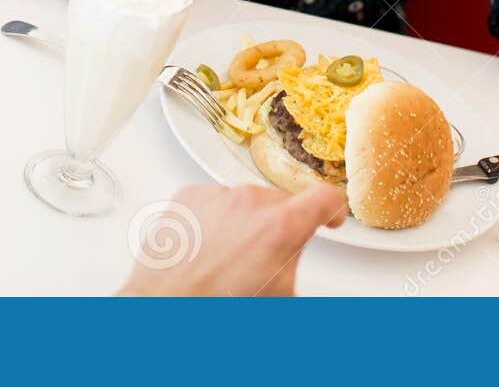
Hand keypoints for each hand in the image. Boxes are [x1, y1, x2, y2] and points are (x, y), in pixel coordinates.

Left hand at [117, 182, 347, 296]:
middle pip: (280, 203)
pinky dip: (215, 219)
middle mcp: (248, 201)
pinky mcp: (189, 194)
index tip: (330, 216)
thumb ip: (295, 257)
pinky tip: (207, 248)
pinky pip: (213, 200)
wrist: (166, 304)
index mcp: (279, 226)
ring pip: (245, 202)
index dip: (332, 207)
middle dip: (279, 226)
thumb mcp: (280, 293)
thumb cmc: (219, 304)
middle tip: (266, 259)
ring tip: (228, 259)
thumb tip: (298, 248)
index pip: (324, 197)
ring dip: (245, 223)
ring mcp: (216, 194)